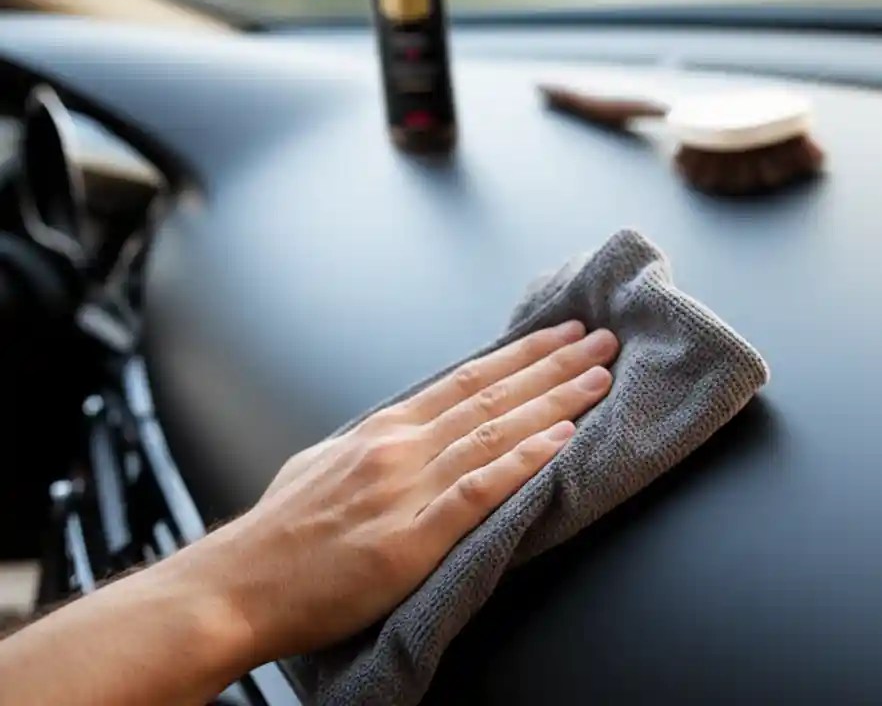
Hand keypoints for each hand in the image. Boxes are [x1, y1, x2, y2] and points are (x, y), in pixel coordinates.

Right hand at [173, 320, 617, 665]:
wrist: (236, 586)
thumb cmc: (277, 534)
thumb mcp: (323, 464)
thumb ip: (373, 445)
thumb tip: (404, 430)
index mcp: (382, 431)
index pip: (466, 380)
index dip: (521, 356)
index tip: (561, 336)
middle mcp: (400, 448)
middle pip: (493, 397)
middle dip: (554, 367)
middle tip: (603, 341)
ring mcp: (407, 490)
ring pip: (496, 433)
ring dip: (555, 402)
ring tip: (600, 379)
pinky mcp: (411, 539)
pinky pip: (479, 492)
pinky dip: (524, 463)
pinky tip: (562, 441)